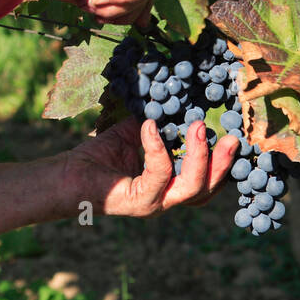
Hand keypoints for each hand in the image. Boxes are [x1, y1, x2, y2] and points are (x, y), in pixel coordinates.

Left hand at [60, 116, 238, 217]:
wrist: (67, 175)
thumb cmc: (98, 157)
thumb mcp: (133, 134)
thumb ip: (156, 122)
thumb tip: (173, 96)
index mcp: (169, 186)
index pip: (207, 181)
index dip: (222, 162)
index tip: (233, 134)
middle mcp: (166, 199)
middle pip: (206, 190)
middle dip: (222, 163)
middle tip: (232, 137)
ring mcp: (154, 204)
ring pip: (190, 187)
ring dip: (198, 156)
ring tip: (197, 125)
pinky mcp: (138, 201)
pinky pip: (158, 174)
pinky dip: (157, 148)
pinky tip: (150, 126)